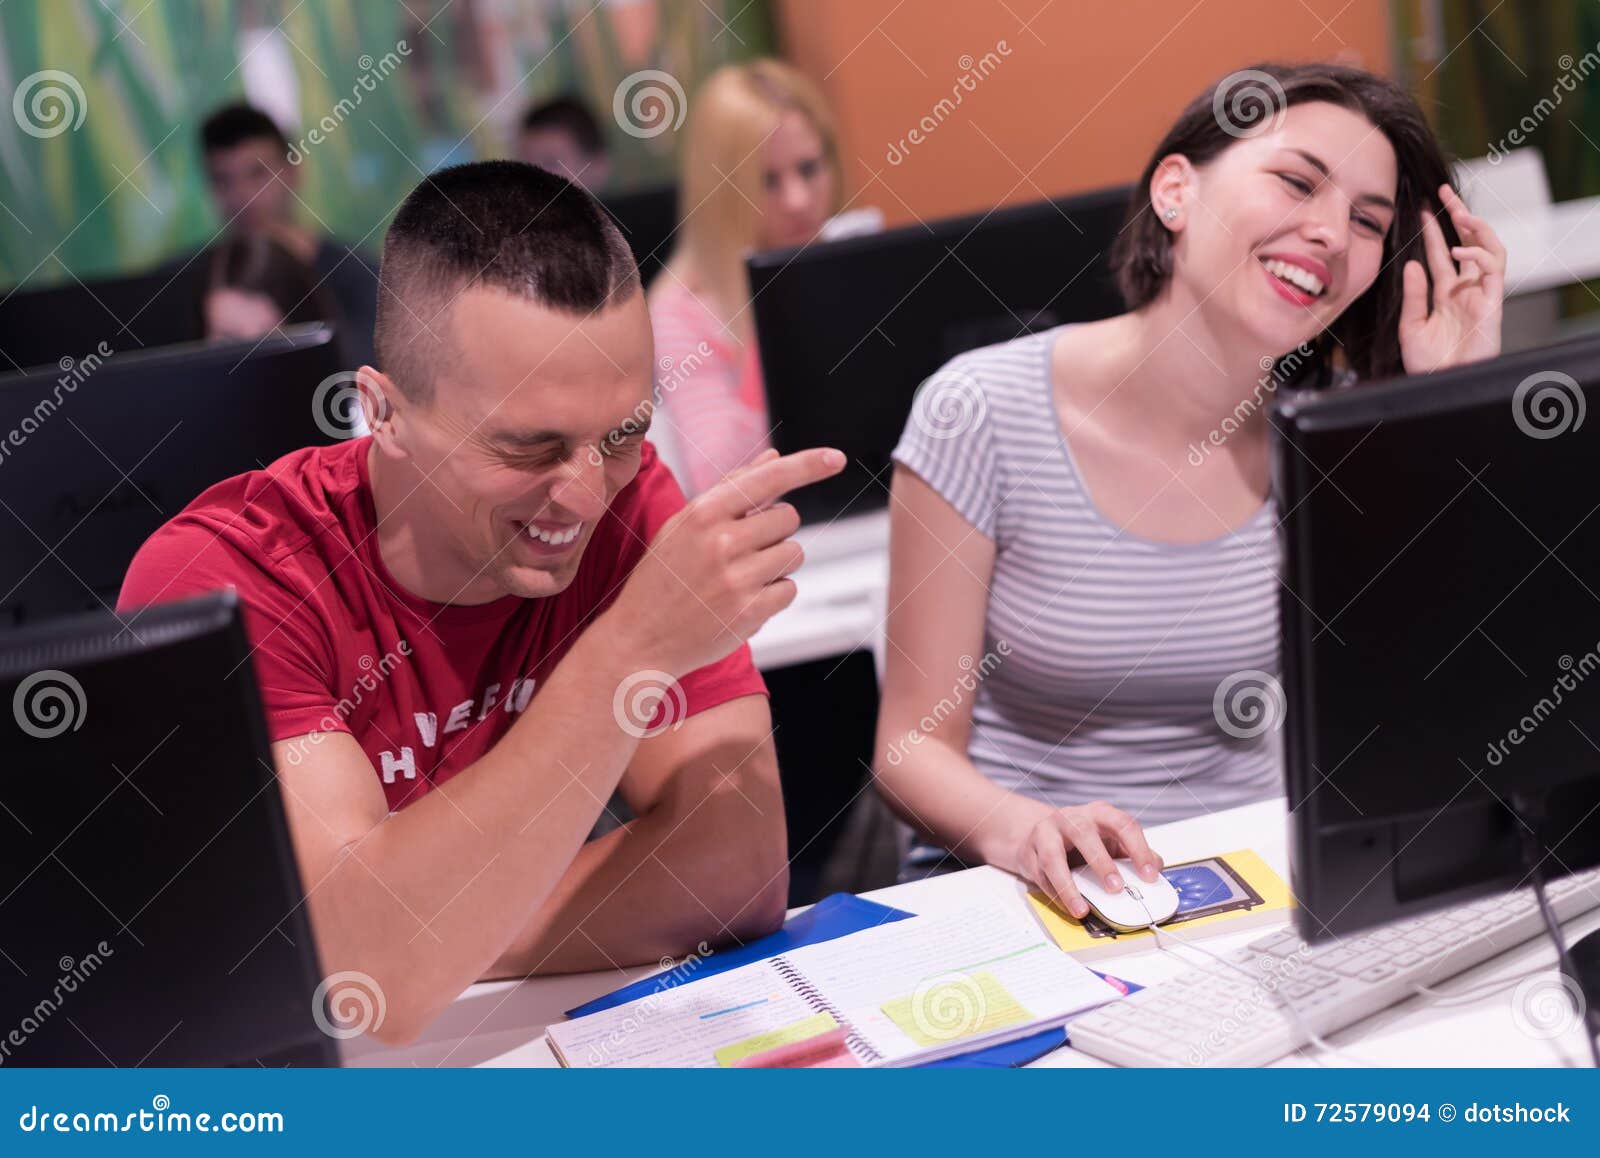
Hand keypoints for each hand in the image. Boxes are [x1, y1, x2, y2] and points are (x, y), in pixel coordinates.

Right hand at [605, 447, 845, 676]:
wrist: (639, 639)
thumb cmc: (662, 578)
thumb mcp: (684, 525)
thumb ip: (731, 489)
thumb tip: (774, 457)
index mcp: (703, 513)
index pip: (768, 479)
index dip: (808, 466)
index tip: (836, 458)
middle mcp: (721, 542)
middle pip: (788, 518)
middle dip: (775, 532)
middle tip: (742, 551)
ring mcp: (737, 579)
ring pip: (794, 554)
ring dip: (777, 564)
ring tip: (738, 578)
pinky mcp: (750, 613)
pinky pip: (790, 589)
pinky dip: (774, 594)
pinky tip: (741, 601)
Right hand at [1015, 801, 1163, 918]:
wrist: (1036, 834)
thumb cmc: (1081, 840)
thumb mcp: (1110, 840)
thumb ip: (1133, 852)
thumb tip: (1157, 867)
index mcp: (1098, 813)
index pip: (1122, 824)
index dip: (1138, 849)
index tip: (1149, 875)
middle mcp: (1071, 818)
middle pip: (1085, 835)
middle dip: (1101, 862)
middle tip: (1116, 888)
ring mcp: (1046, 833)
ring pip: (1053, 857)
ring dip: (1068, 885)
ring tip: (1082, 909)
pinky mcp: (1028, 852)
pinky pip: (1041, 876)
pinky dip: (1056, 895)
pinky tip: (1070, 908)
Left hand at [1398, 184, 1505, 373]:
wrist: (1441, 386)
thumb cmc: (1428, 364)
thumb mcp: (1411, 326)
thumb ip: (1413, 295)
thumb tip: (1412, 263)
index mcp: (1445, 294)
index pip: (1442, 255)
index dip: (1434, 231)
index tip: (1422, 208)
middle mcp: (1466, 290)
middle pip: (1469, 243)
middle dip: (1459, 216)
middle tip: (1444, 193)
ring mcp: (1482, 295)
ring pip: (1489, 250)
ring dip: (1477, 228)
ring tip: (1459, 212)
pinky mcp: (1493, 303)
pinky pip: (1493, 271)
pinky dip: (1479, 256)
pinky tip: (1460, 251)